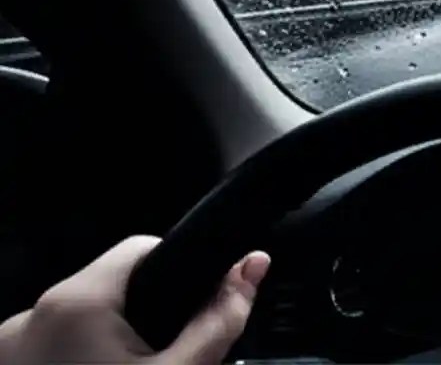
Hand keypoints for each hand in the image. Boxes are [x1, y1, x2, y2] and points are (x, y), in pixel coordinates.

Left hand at [0, 236, 269, 364]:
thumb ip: (220, 318)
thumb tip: (254, 265)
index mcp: (77, 302)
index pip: (142, 249)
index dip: (179, 272)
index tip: (192, 311)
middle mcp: (28, 317)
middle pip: (111, 289)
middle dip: (142, 318)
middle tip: (160, 361)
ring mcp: (9, 346)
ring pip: (80, 321)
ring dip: (107, 342)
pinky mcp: (10, 364)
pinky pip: (53, 346)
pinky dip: (79, 359)